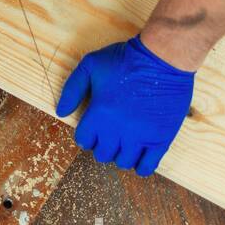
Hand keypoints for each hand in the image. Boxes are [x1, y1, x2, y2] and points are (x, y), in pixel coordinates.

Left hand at [55, 36, 194, 176]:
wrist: (163, 58)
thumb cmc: (125, 59)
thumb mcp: (90, 65)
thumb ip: (72, 89)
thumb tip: (61, 112)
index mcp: (99, 113)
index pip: (84, 140)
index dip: (87, 135)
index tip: (93, 129)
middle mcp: (118, 129)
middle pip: (103, 154)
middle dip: (103, 145)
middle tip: (109, 135)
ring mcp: (141, 136)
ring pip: (123, 161)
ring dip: (121, 154)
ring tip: (124, 142)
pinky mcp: (161, 138)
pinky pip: (147, 166)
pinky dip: (141, 166)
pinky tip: (139, 156)